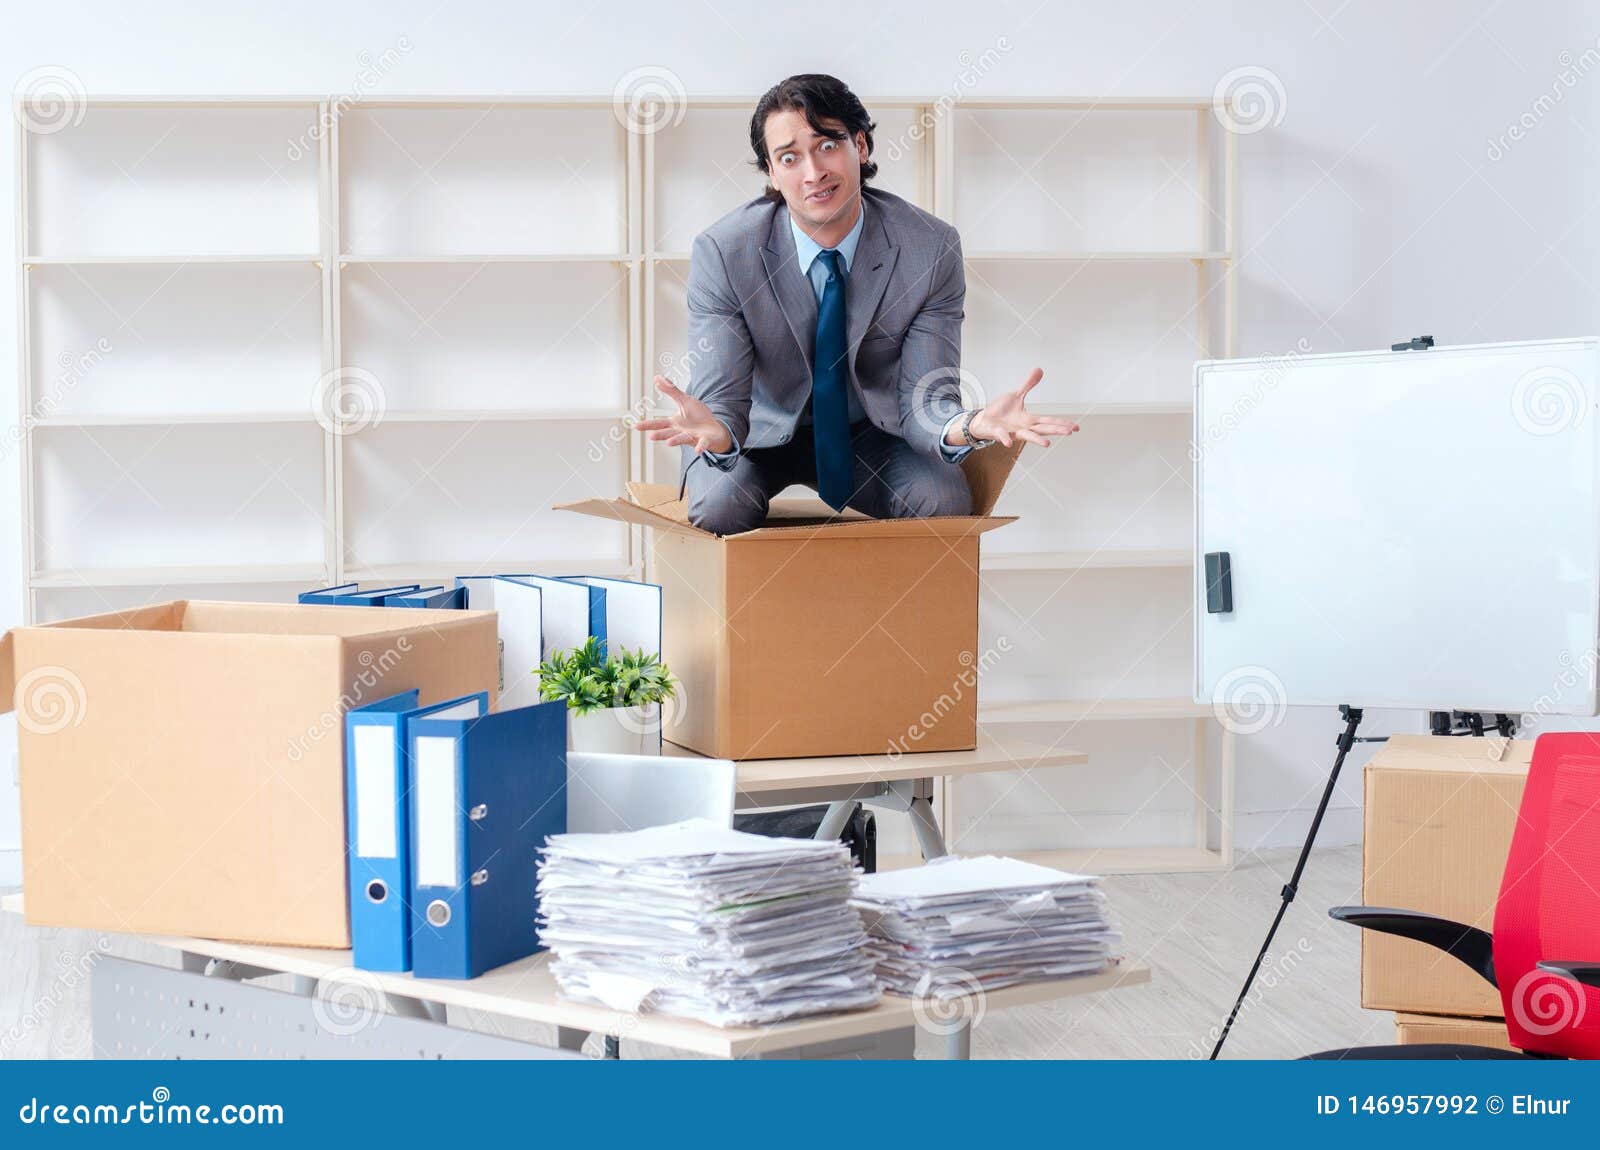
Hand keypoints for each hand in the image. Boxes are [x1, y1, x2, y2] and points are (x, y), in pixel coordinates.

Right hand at [634, 375, 733, 454]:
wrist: (715, 428)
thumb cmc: (698, 416)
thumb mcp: (684, 400)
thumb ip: (671, 390)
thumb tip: (657, 378)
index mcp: (675, 422)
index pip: (659, 423)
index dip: (648, 425)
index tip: (636, 426)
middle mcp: (681, 431)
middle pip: (668, 433)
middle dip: (660, 435)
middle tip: (651, 436)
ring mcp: (693, 436)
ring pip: (683, 439)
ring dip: (676, 440)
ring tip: (668, 443)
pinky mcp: (705, 440)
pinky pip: (702, 444)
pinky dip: (700, 447)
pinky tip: (698, 450)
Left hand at [961, 368, 1079, 447]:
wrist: (983, 420)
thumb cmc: (1000, 411)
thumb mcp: (1016, 395)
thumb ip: (1028, 385)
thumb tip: (1039, 370)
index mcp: (1029, 419)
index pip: (1049, 421)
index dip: (1062, 423)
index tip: (1075, 427)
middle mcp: (1023, 428)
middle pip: (1043, 429)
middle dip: (1056, 430)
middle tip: (1069, 432)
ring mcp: (1012, 432)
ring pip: (1027, 436)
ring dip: (1036, 439)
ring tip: (1047, 444)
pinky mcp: (999, 434)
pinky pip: (1003, 437)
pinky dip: (1006, 439)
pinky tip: (1009, 442)